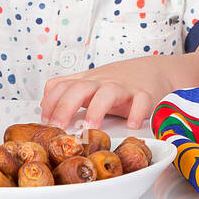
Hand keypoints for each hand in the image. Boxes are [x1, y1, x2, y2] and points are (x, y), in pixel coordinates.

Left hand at [40, 57, 172, 130]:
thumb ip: (68, 90)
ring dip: (97, 110)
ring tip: (90, 128)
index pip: (62, 86)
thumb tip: (44, 104)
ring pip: (108, 93)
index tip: (45, 123)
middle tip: (58, 128)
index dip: (50, 103)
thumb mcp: (90, 83)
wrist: (154, 70)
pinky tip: (132, 125)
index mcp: (87, 82)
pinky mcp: (145, 94)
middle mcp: (102, 83)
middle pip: (79, 88)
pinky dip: (137, 112)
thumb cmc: (119, 81)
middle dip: (65, 107)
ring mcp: (124, 88)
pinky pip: (142, 101)